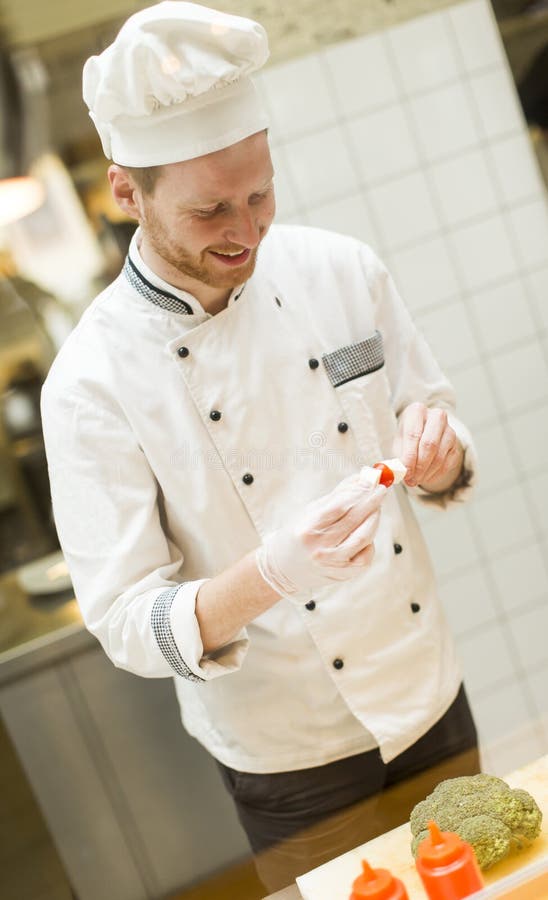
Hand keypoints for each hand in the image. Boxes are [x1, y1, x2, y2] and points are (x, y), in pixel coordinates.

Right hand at [255, 474, 386, 595]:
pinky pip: (365, 556)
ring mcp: (333, 563)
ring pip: (364, 537)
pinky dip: (370, 542)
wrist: (283, 568)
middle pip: (354, 520)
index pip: (339, 506)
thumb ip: (336, 496)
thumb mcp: (309, 512)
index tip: (370, 480)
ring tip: (376, 507)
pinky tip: (367, 533)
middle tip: (381, 489)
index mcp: (307, 529)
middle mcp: (320, 548)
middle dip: (371, 502)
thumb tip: (361, 478)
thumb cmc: (297, 535)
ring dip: (374, 518)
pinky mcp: (343, 574)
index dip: (358, 492)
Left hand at [394, 402, 463, 492]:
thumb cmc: (408, 436)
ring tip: (416, 480)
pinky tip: (426, 477)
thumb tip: (399, 472)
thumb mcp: (399, 441)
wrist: (425, 431)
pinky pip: (448, 463)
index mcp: (417, 411)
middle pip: (430, 444)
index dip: (409, 456)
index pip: (413, 435)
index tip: (405, 473)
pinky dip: (435, 474)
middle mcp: (436, 416)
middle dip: (419, 466)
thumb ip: (399, 456)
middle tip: (411, 480)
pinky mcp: (456, 444)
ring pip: (439, 455)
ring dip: (426, 472)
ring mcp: (449, 430)